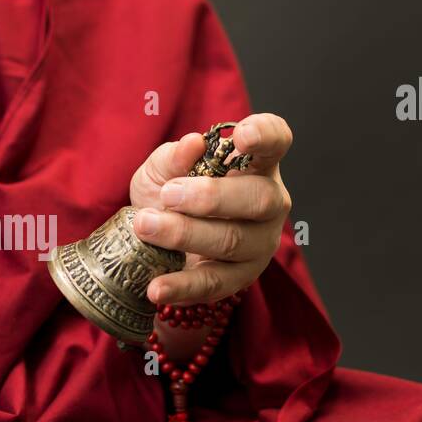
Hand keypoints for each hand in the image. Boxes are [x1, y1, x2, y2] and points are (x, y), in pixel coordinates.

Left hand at [128, 114, 292, 304]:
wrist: (154, 244)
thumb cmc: (167, 195)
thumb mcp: (160, 171)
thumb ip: (172, 157)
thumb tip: (191, 145)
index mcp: (256, 164)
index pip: (276, 141)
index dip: (265, 135)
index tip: (242, 136)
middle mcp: (268, 203)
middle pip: (260, 199)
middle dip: (211, 197)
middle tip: (168, 194)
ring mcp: (259, 243)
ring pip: (233, 241)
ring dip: (185, 234)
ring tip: (145, 226)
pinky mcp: (239, 279)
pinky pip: (214, 284)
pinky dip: (183, 286)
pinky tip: (156, 286)